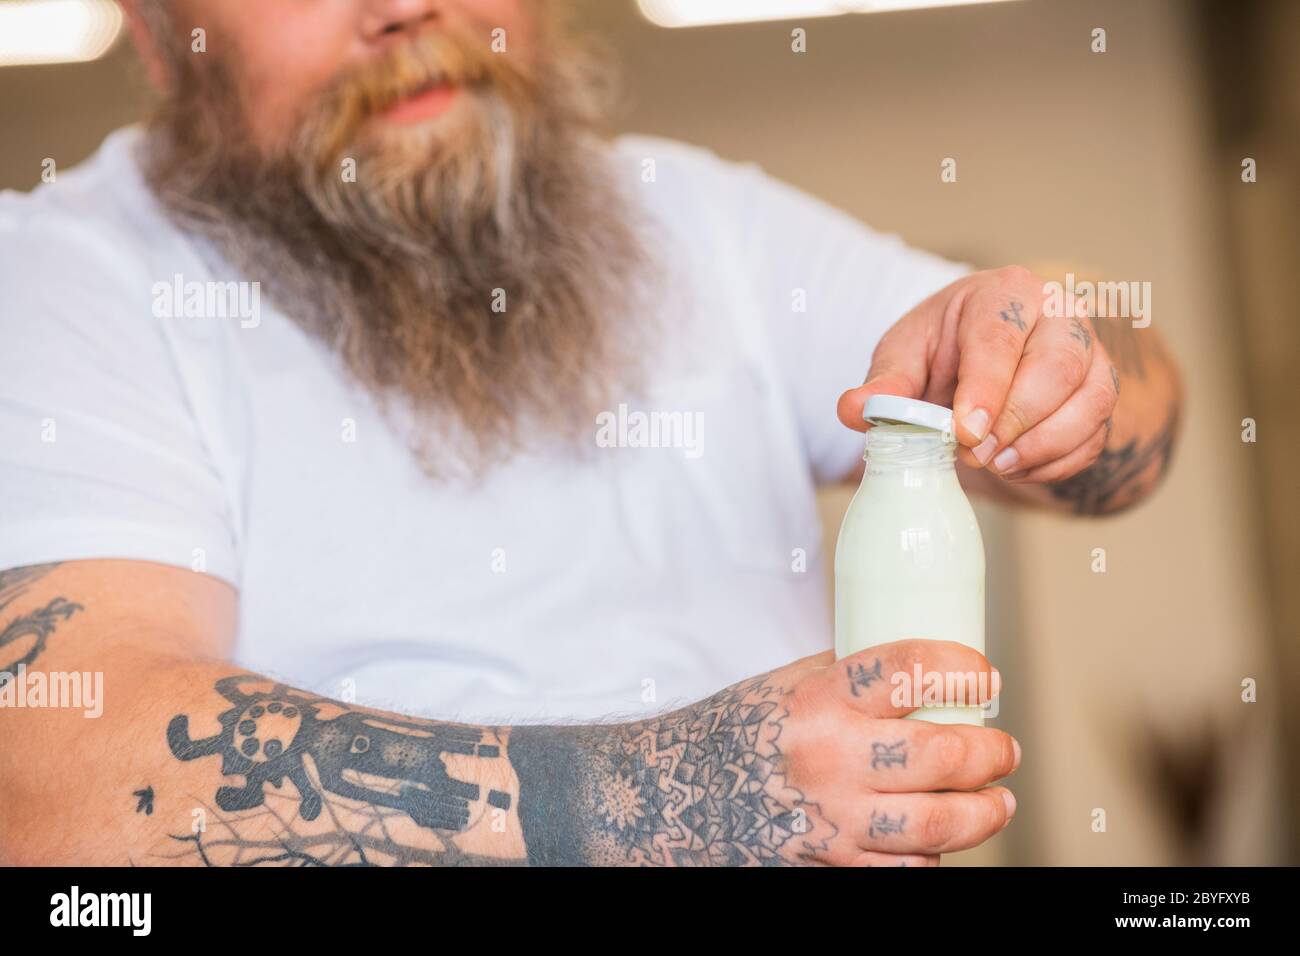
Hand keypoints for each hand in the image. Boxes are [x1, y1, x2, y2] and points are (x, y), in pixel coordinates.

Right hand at [580, 640, 1017, 865]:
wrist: (666, 795)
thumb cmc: (729, 732)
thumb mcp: (784, 684)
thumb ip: (847, 677)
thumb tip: (919, 674)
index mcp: (818, 699)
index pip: (913, 671)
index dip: (963, 669)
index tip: (983, 674)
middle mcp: (830, 759)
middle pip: (943, 754)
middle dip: (992, 751)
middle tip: (1004, 747)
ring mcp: (831, 820)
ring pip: (940, 823)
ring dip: (984, 812)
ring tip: (998, 801)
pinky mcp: (827, 866)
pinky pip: (904, 870)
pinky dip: (933, 857)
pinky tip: (940, 842)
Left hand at [837, 266, 1119, 483]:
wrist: (989, 358)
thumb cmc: (946, 347)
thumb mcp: (907, 353)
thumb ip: (885, 382)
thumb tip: (852, 410)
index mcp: (1006, 293)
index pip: (1002, 337)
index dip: (986, 388)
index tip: (964, 432)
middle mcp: (1060, 316)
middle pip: (1059, 368)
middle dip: (1017, 421)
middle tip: (975, 456)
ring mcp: (1090, 356)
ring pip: (1090, 402)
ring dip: (1042, 446)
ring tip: (994, 466)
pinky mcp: (1100, 397)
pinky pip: (1095, 437)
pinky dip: (1056, 464)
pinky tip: (1014, 470)